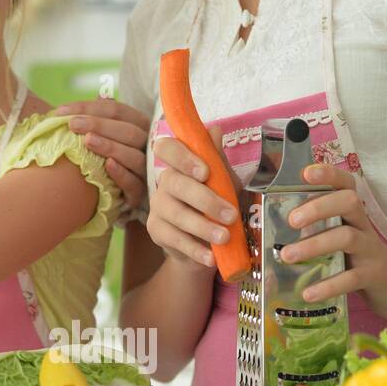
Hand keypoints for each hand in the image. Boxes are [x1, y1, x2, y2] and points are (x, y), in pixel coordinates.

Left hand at [54, 99, 149, 211]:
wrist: (105, 196)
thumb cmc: (100, 159)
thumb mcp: (98, 136)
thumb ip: (95, 117)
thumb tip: (91, 98)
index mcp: (137, 125)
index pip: (117, 111)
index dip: (89, 108)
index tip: (61, 112)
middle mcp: (147, 146)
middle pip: (129, 131)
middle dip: (99, 124)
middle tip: (73, 124)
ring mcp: (145, 170)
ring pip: (134, 156)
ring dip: (110, 146)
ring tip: (88, 140)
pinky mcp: (139, 194)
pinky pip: (134, 184)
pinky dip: (121, 173)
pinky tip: (107, 165)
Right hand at [146, 126, 240, 273]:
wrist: (210, 242)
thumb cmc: (218, 204)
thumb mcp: (225, 181)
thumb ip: (218, 160)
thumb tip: (214, 129)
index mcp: (179, 164)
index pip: (167, 148)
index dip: (183, 157)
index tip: (205, 172)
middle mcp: (164, 182)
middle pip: (174, 183)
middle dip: (203, 199)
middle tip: (230, 214)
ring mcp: (157, 206)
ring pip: (174, 212)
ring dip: (201, 226)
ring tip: (224, 237)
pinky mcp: (156, 230)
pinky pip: (173, 238)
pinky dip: (194, 248)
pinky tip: (211, 256)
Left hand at [278, 164, 386, 313]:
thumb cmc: (353, 254)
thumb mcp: (337, 234)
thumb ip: (311, 226)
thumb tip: (263, 225)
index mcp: (350, 213)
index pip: (346, 184)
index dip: (329, 174)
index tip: (306, 173)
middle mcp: (362, 225)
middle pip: (349, 202)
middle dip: (319, 207)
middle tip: (291, 220)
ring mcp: (370, 250)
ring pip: (347, 238)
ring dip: (314, 245)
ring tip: (287, 255)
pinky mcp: (372, 276)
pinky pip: (351, 278)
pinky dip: (328, 286)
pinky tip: (308, 294)